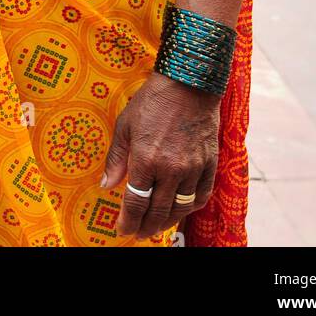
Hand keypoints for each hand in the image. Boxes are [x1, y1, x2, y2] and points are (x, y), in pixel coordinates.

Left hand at [101, 72, 219, 240]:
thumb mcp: (125, 125)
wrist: (189, 82)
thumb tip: (106, 185)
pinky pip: (201, 195)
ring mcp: (193, 167)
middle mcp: (171, 168)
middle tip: (137, 233)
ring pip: (180, 208)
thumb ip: (117, 158)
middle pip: (157, 211)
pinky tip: (180, 209)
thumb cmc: (153, 100)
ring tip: (156, 226)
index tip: (122, 229)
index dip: (128, 221)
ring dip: (166, 222)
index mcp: (146, 158)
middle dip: (145, 227)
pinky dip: (190, 207)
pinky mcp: (210, 163)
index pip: (136, 202)